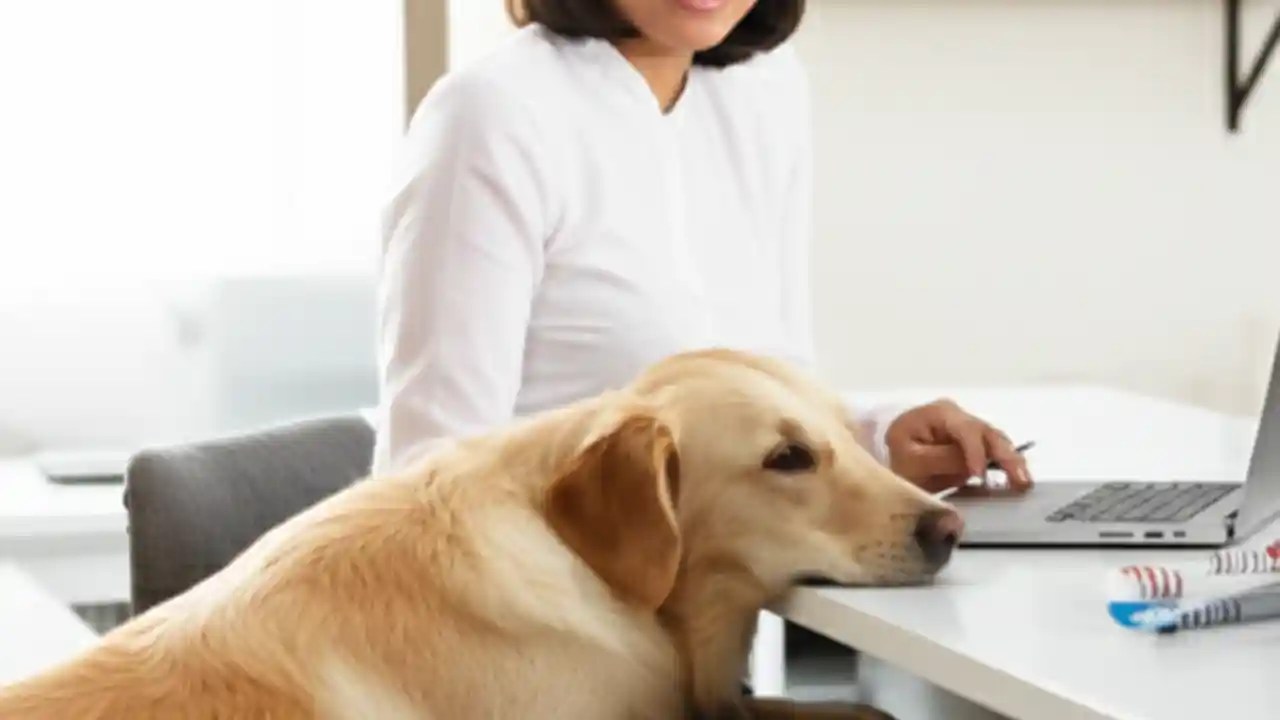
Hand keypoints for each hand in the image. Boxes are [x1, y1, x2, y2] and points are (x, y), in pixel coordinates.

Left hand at [884, 399, 1032, 494]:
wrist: (890, 453)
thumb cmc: (897, 455)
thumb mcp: (911, 460)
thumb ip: (941, 460)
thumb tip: (974, 466)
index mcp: (938, 413)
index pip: (965, 429)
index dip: (975, 452)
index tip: (980, 475)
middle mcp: (958, 416)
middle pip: (987, 433)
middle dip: (1006, 456)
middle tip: (1021, 480)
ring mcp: (967, 428)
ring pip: (995, 441)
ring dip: (1012, 462)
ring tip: (1025, 483)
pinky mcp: (973, 443)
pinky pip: (993, 451)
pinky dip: (1006, 465)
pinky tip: (1019, 480)